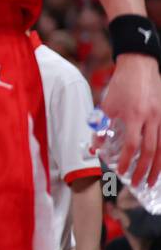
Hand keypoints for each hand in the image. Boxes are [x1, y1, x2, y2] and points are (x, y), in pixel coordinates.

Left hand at [98, 53, 160, 188]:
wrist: (140, 66)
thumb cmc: (121, 86)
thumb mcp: (107, 106)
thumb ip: (101, 127)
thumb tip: (95, 148)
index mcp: (134, 115)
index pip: (132, 144)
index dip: (127, 160)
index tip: (121, 171)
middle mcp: (151, 118)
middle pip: (151, 150)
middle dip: (144, 169)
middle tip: (137, 183)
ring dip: (158, 167)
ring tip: (151, 180)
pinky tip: (160, 164)